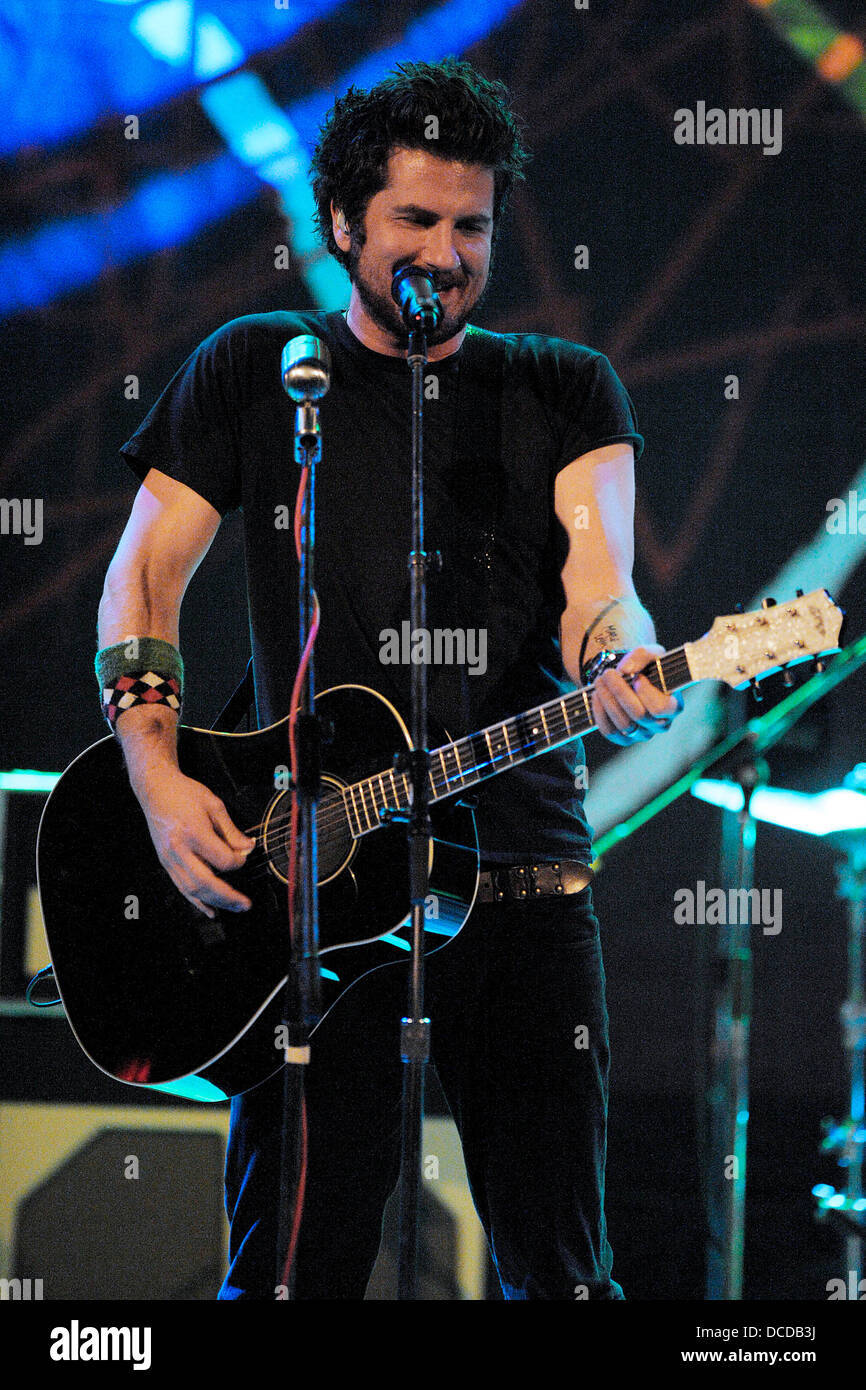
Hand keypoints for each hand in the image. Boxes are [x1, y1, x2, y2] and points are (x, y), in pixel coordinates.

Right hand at [134, 766, 255, 917]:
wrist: (156, 789)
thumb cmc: (185, 793)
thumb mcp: (214, 805)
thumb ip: (231, 830)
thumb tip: (248, 849)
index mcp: (193, 831)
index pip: (222, 859)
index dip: (238, 861)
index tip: (244, 857)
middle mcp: (179, 849)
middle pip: (205, 882)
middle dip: (228, 896)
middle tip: (245, 905)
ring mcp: (169, 858)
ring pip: (192, 889)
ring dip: (215, 902)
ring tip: (234, 908)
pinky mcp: (165, 863)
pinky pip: (181, 887)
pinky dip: (196, 902)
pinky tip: (210, 911)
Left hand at [590, 644, 683, 745]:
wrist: (630, 679)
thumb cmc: (646, 667)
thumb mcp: (650, 654)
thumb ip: (642, 656)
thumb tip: (626, 670)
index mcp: (673, 706)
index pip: (661, 708)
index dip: (647, 693)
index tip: (636, 677)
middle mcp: (660, 724)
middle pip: (639, 715)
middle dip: (620, 692)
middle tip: (608, 673)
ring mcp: (642, 734)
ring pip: (623, 724)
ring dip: (607, 700)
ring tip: (599, 681)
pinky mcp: (624, 739)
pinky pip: (610, 731)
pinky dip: (600, 712)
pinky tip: (597, 695)